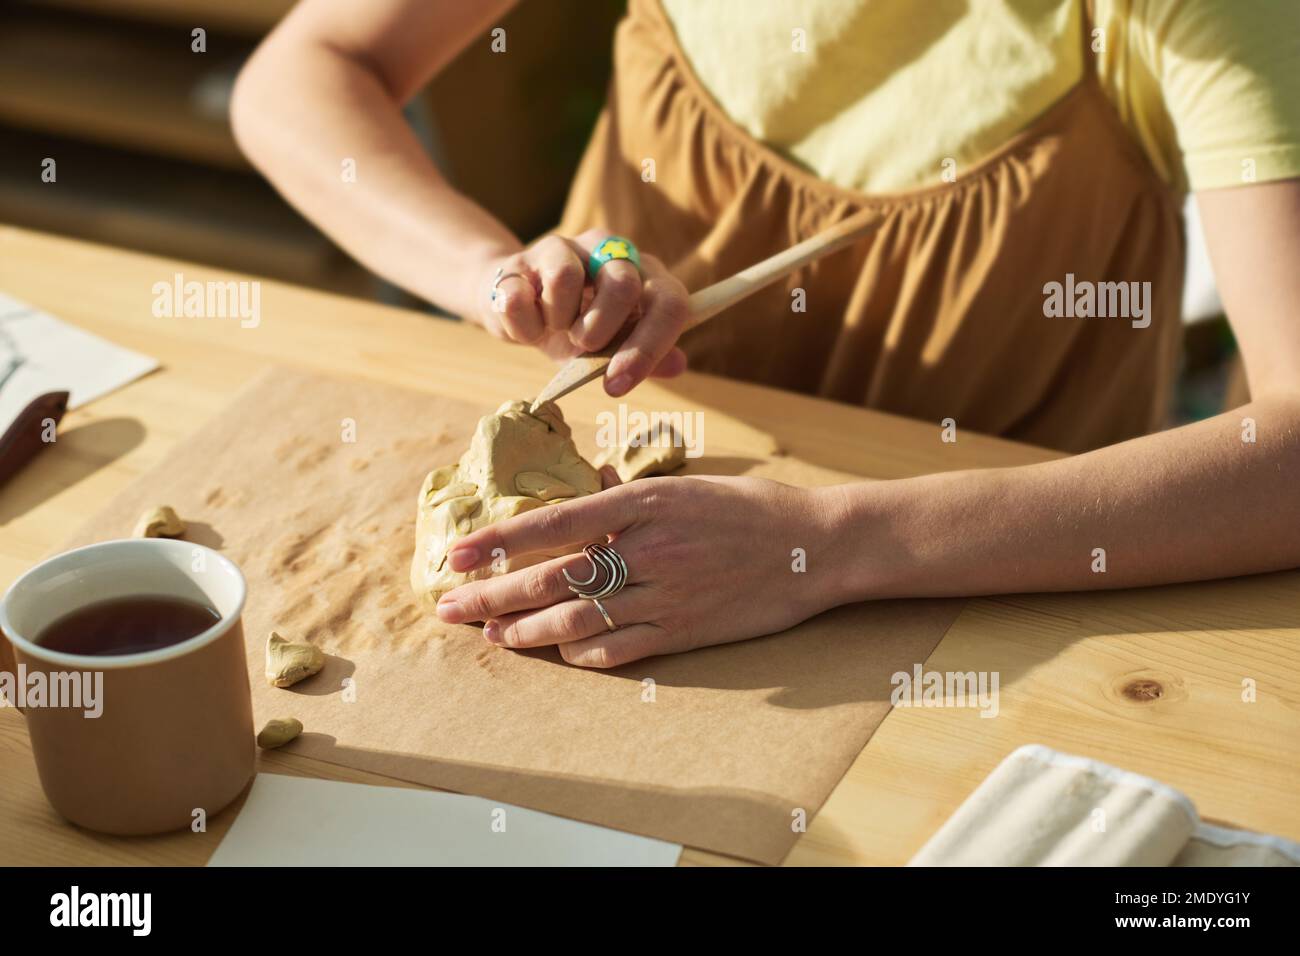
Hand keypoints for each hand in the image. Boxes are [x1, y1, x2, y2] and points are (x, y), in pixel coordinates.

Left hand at [434, 477, 849, 667]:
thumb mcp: (687, 486)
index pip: (556, 523)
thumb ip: (630, 499)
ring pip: (578, 619)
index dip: (501, 542)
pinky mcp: (686, 631)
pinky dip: (581, 654)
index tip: (458, 554)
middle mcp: (650, 549)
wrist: (817, 546)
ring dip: (527, 631)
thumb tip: (583, 505)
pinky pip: (620, 650)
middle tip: (452, 608)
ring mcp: (668, 595)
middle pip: (555, 578)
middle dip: (494, 595)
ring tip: (493, 635)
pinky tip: (557, 653)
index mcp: (647, 503)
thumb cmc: (752, 509)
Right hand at [470, 228, 688, 396]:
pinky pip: (518, 296)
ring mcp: (565, 248)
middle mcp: (610, 251)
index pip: (668, 302)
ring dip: (557, 320)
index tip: (617, 383)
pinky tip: (527, 324)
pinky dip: (522, 326)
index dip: (648, 347)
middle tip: (583, 345)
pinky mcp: (522, 259)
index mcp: (645, 274)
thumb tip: (677, 365)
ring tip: (554, 326)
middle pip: (622, 285)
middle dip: (600, 331)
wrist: (520, 308)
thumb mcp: (614, 350)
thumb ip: (647, 360)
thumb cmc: (576, 331)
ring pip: (565, 279)